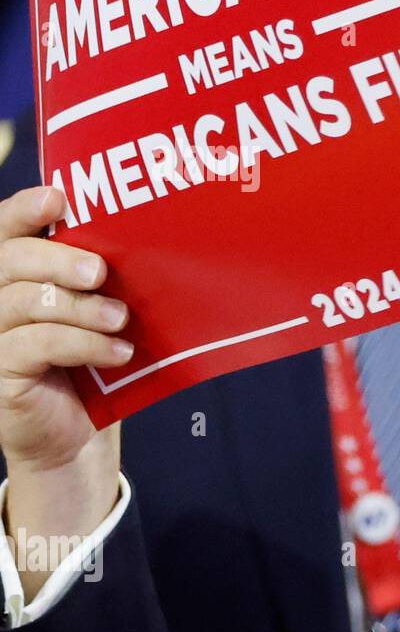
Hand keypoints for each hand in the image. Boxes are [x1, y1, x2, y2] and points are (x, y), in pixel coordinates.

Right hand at [0, 187, 130, 595]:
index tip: (59, 200)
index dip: (25, 210)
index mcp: (17, 274)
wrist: (80, 432)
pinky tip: (118, 351)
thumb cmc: (95, 362)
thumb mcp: (102, 311)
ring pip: (25, 302)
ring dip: (81, 307)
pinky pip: (36, 345)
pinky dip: (83, 343)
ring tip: (120, 319)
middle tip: (100, 272)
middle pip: (11, 260)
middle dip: (58, 259)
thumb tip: (152, 240)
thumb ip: (103, 278)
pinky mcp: (1, 372)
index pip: (6, 229)